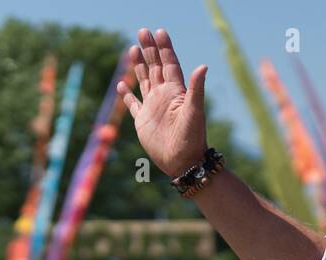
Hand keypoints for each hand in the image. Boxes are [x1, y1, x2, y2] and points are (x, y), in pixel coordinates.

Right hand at [118, 28, 209, 177]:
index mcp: (175, 92)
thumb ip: (196, 89)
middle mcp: (164, 96)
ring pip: (144, 80)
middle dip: (149, 49)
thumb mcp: (194, 112)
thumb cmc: (191, 139)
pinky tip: (122, 85)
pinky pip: (133, 104)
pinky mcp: (143, 121)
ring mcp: (153, 107)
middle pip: (155, 67)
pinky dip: (127, 94)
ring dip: (139, 65)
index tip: (159, 31)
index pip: (169, 64)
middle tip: (143, 31)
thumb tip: (203, 67)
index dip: (165, 48)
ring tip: (133, 49)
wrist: (183, 163)